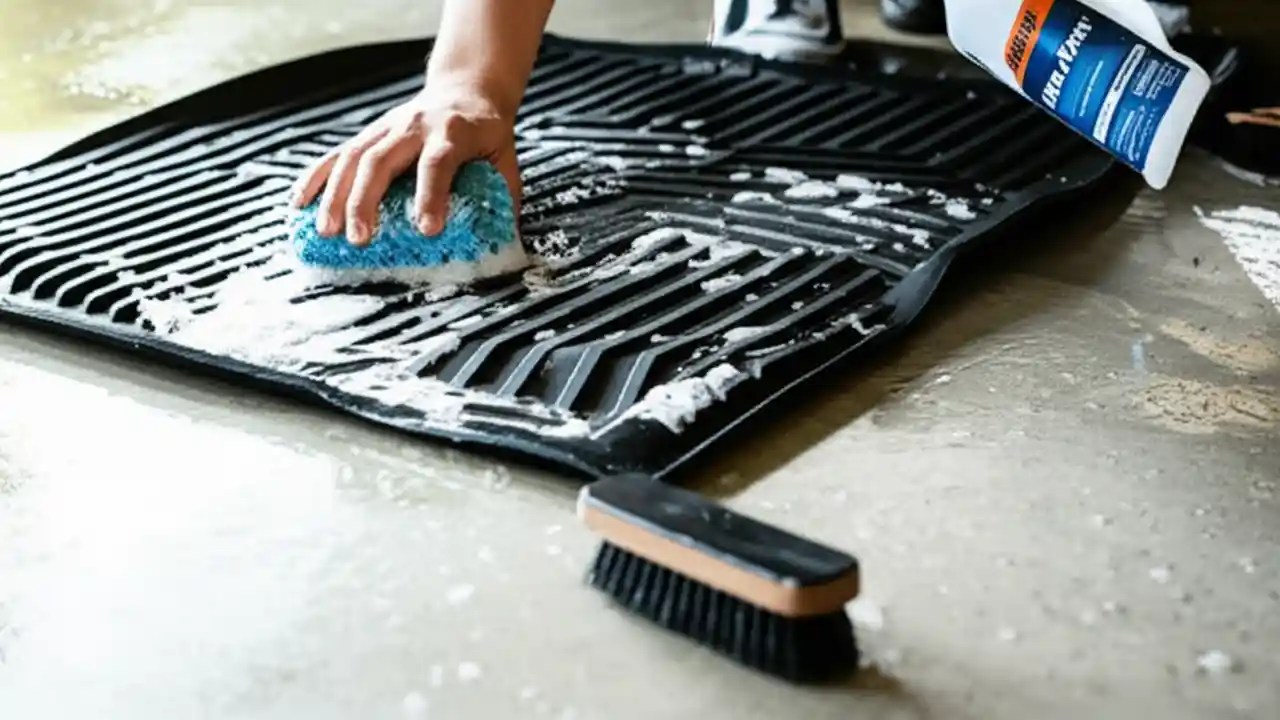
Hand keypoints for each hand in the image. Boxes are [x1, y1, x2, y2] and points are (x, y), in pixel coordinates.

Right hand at [290, 81, 521, 245]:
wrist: (466, 90)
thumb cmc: (486, 133)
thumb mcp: (505, 160)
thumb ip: (504, 198)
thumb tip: (506, 246)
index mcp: (452, 133)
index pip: (437, 163)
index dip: (432, 195)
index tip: (428, 229)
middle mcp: (414, 127)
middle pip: (381, 160)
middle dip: (365, 201)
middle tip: (359, 239)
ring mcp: (385, 128)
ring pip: (351, 158)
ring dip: (334, 196)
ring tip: (325, 231)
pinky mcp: (368, 135)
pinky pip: (334, 156)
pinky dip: (314, 180)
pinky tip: (299, 206)